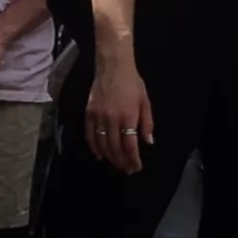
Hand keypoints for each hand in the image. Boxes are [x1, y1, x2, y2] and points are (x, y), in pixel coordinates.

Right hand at [84, 56, 152, 173]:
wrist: (113, 68)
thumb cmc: (133, 84)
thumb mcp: (145, 102)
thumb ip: (147, 123)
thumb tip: (148, 142)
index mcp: (129, 116)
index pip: (130, 144)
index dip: (132, 159)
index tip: (136, 167)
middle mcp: (112, 119)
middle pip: (115, 147)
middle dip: (122, 161)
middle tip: (127, 169)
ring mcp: (98, 117)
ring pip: (102, 144)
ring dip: (109, 157)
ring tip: (116, 164)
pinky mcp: (88, 114)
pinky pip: (90, 135)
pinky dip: (94, 147)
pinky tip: (100, 155)